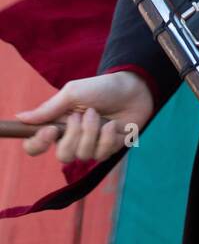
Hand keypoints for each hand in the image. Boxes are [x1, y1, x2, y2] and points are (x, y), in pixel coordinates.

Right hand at [15, 73, 154, 166]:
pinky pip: (103, 154)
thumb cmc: (101, 88)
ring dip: (92, 132)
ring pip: (84, 155)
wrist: (133, 88)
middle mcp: (72, 138)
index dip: (38, 144)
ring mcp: (92, 145)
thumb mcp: (73, 93)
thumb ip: (49, 108)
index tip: (51, 130)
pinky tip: (113, 125)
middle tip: (82, 115)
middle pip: (63, 156)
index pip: (35, 146)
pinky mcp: (110, 149)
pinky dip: (108, 137)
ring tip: (99, 114)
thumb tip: (20, 117)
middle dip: (74, 136)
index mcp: (57, 124)